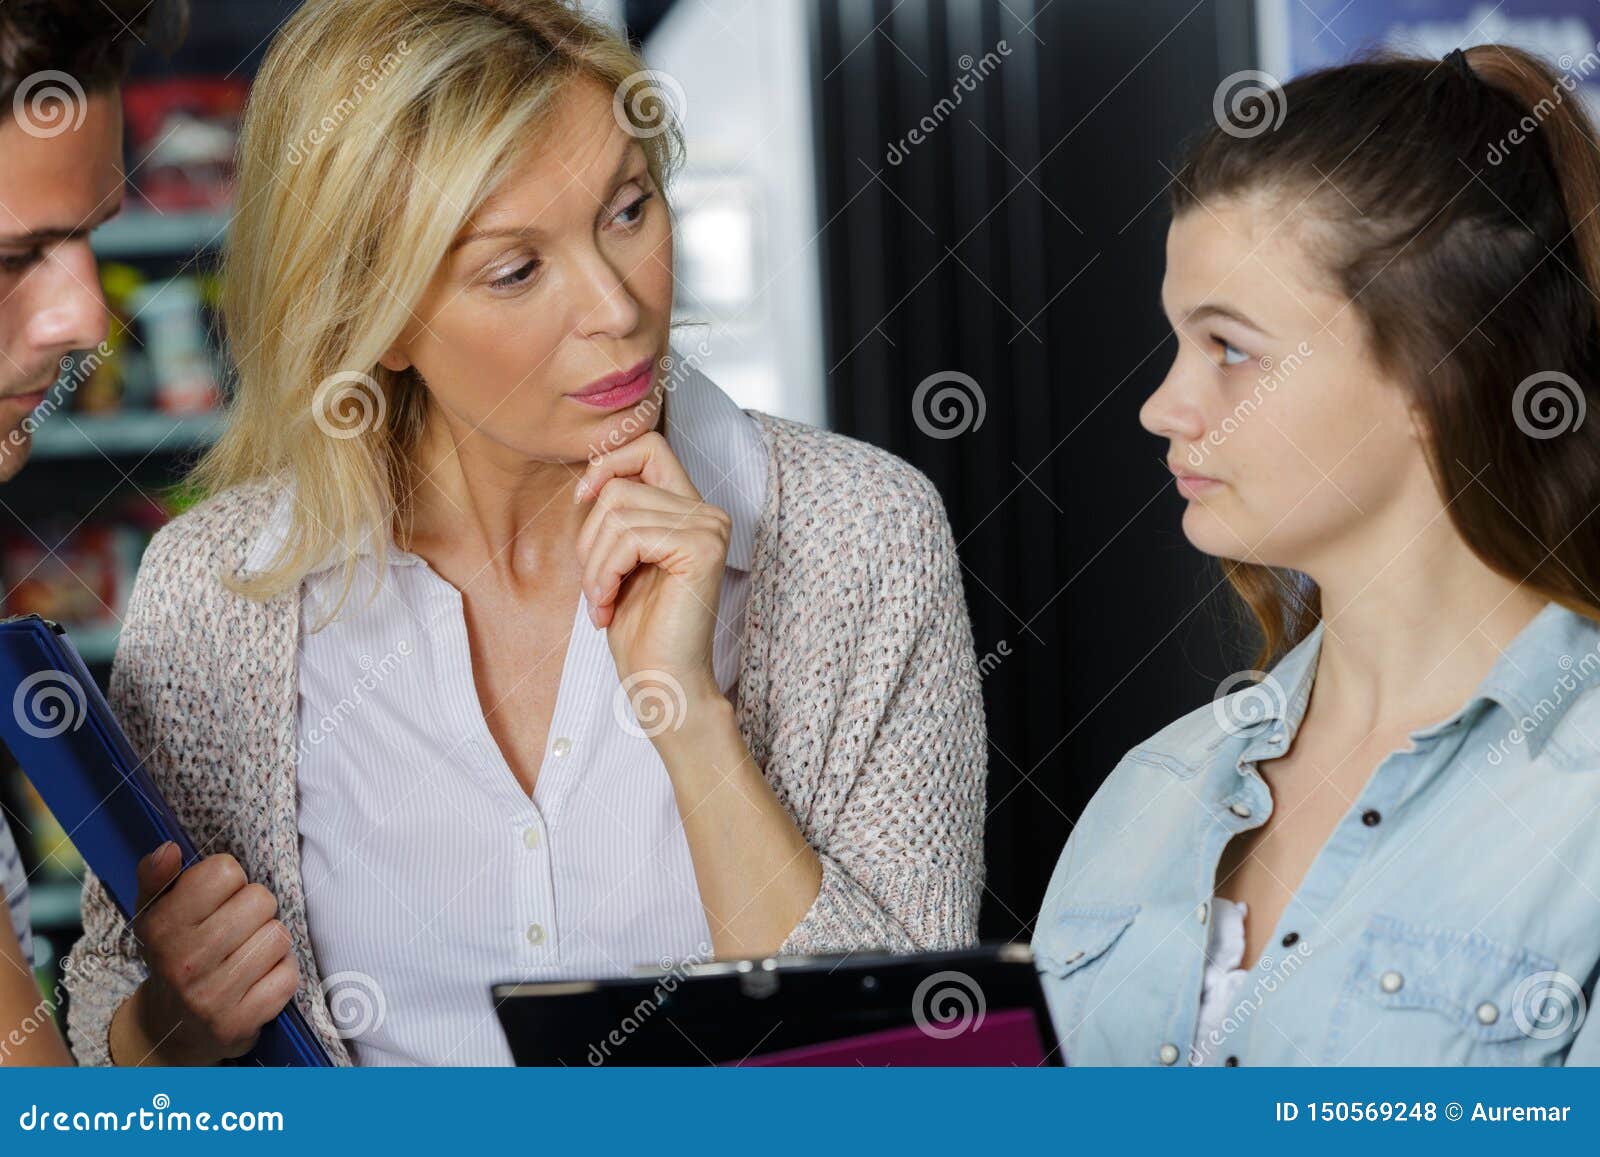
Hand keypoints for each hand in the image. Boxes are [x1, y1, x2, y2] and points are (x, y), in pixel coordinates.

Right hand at [113, 844, 298, 1065]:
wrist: (172, 1030)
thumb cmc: (173, 956)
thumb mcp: (154, 914)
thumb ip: (156, 876)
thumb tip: (169, 849)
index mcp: (164, 928)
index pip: (225, 872)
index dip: (230, 880)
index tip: (218, 899)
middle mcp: (185, 962)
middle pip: (261, 900)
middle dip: (256, 909)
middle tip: (237, 927)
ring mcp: (213, 996)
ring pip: (278, 936)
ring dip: (270, 941)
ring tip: (247, 952)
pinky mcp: (240, 1022)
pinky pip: (288, 976)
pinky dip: (281, 973)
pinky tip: (259, 978)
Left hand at [574, 431, 730, 704]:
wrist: (662, 682)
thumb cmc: (638, 628)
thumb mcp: (620, 558)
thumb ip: (618, 514)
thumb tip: (589, 479)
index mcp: (690, 510)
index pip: (648, 445)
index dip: (607, 463)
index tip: (582, 501)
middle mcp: (707, 513)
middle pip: (620, 485)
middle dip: (590, 538)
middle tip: (597, 587)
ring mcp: (709, 528)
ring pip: (617, 513)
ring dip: (594, 565)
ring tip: (603, 601)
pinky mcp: (701, 549)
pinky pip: (629, 537)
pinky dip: (605, 574)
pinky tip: (609, 606)